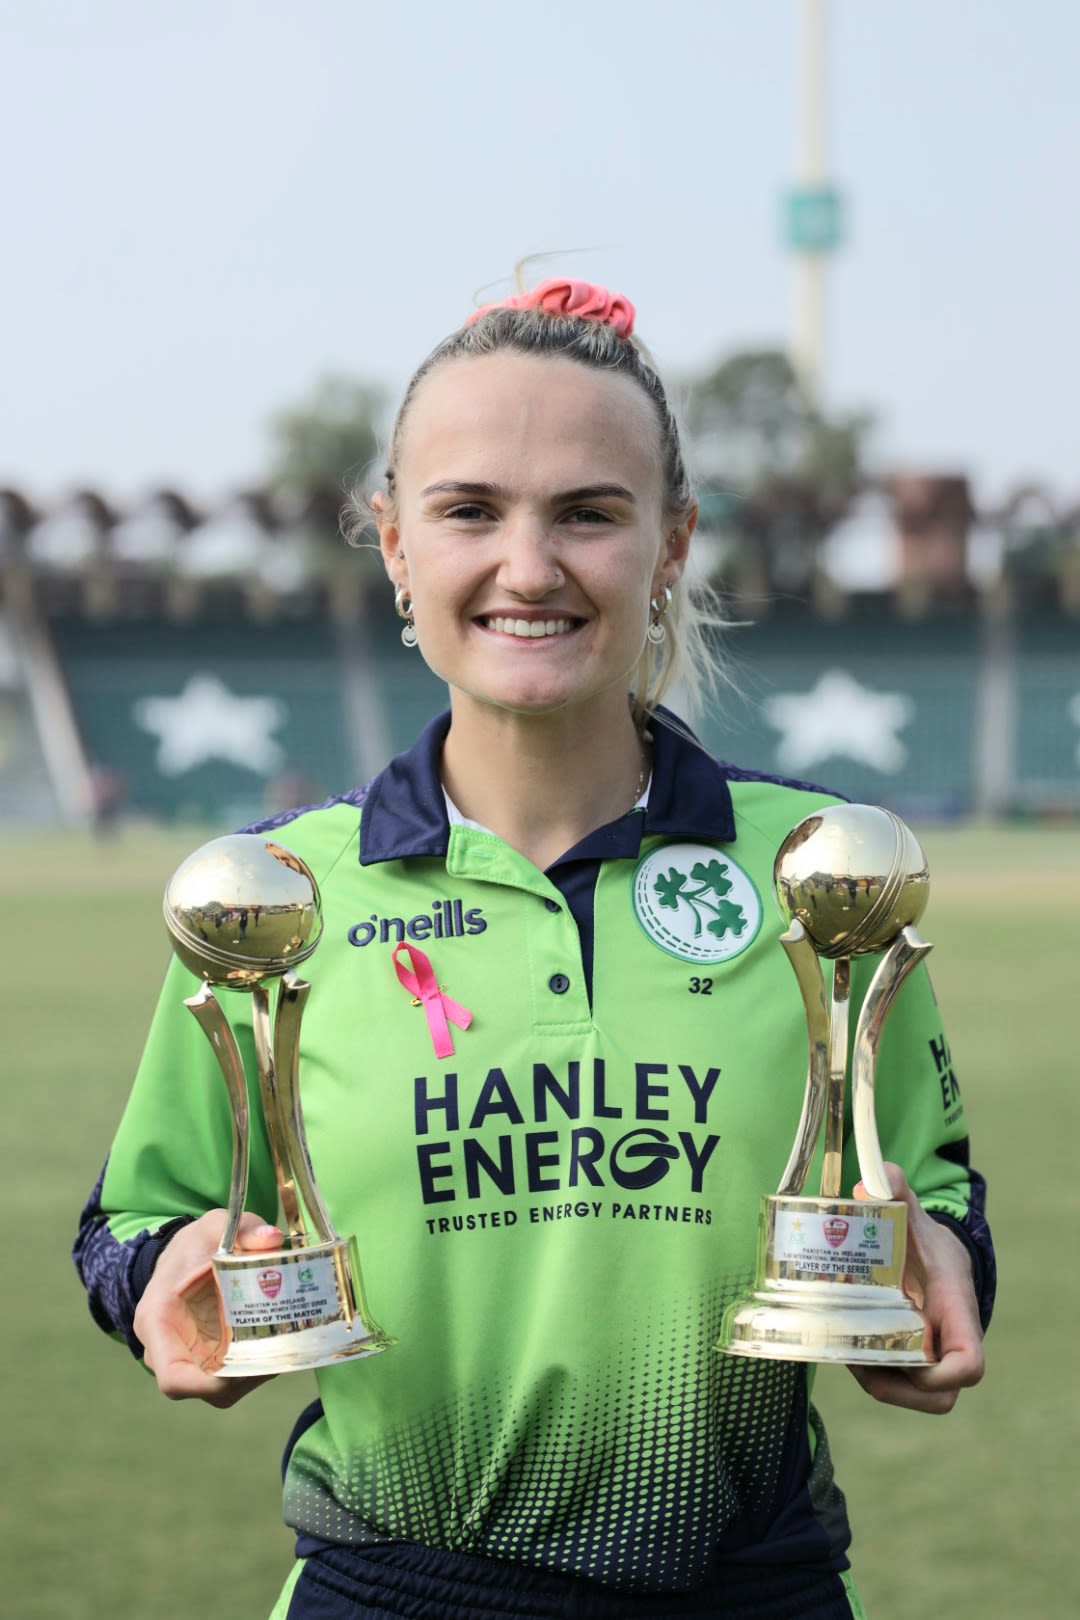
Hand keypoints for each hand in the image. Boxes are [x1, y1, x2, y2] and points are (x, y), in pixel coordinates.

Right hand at [133, 1210, 283, 1407]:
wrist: (186, 1252)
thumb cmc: (194, 1244)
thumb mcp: (214, 1226)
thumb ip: (242, 1227)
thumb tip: (271, 1239)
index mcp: (157, 1322)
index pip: (172, 1378)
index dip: (206, 1385)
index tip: (242, 1370)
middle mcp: (167, 1349)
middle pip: (205, 1388)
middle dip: (243, 1379)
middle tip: (277, 1355)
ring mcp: (189, 1357)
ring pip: (222, 1388)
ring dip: (253, 1375)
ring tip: (282, 1349)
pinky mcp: (208, 1357)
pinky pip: (231, 1376)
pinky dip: (254, 1367)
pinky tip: (276, 1346)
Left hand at [848, 1162, 984, 1414]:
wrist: (937, 1260)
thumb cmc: (928, 1243)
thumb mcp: (913, 1214)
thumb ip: (894, 1191)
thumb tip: (867, 1184)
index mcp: (956, 1311)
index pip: (969, 1363)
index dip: (947, 1374)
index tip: (913, 1356)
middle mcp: (949, 1342)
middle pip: (940, 1395)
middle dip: (899, 1388)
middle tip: (859, 1359)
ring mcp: (931, 1357)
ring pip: (917, 1397)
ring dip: (880, 1384)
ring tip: (846, 1354)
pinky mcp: (910, 1361)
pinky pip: (898, 1385)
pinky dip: (872, 1375)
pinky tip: (845, 1350)